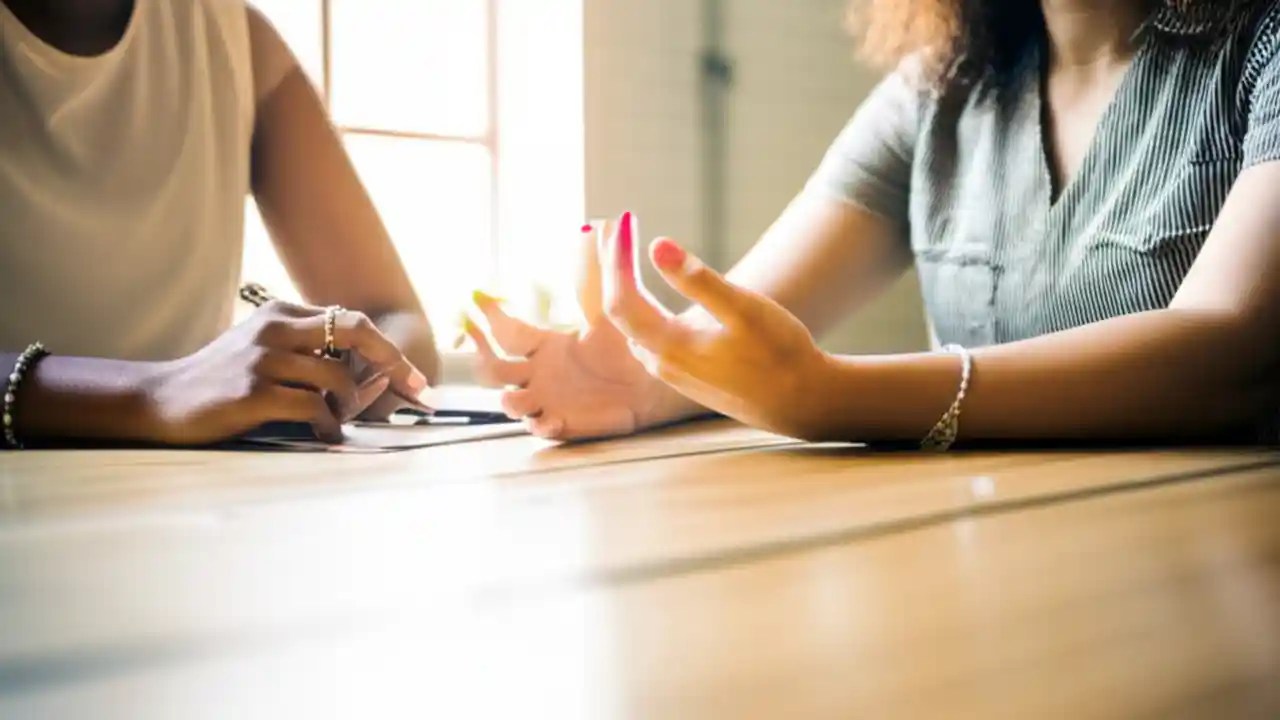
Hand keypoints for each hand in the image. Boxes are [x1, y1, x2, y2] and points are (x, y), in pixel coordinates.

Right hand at [141, 301, 427, 443]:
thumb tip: (376, 378)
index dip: (390, 351)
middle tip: (417, 392)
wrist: (162, 401)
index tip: (417, 381)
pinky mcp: (252, 391)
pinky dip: (328, 427)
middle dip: (395, 362)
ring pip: (337, 377)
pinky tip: (324, 437)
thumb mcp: (266, 352)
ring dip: (349, 407)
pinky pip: (313, 408)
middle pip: (357, 332)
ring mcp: (263, 358)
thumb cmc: (223, 383)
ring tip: (337, 423)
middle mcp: (276, 327)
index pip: (354, 323)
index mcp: (283, 313)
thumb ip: (312, 355)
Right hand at [465, 225, 696, 439]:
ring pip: (508, 402)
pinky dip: (541, 425)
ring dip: (508, 398)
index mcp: (542, 344)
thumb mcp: (610, 307)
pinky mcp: (564, 422)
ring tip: (513, 394)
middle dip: (479, 353)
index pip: (506, 329)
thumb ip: (600, 270)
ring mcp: (546, 399)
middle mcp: (537, 372)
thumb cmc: (628, 345)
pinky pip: (541, 427)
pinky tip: (548, 419)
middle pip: (492, 367)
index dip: (489, 313)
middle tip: (471, 338)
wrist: (652, 382)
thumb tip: (601, 222)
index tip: (474, 295)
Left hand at [602, 212, 831, 437]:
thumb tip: (656, 245)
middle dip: (613, 266)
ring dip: (624, 287)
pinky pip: (648, 337)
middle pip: (618, 310)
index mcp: (671, 346)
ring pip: (632, 326)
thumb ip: (699, 280)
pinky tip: (646, 293)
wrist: (801, 403)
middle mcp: (662, 363)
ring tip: (622, 251)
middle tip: (615, 224)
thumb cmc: (780, 354)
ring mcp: (672, 372)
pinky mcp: (685, 375)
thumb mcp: (744, 310)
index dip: (616, 258)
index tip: (622, 219)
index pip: (621, 298)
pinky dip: (640, 307)